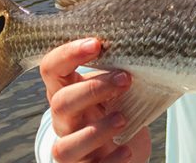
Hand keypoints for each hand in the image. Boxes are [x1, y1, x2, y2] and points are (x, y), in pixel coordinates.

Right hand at [39, 38, 151, 162]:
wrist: (123, 147)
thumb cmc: (115, 108)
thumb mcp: (112, 87)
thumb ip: (116, 70)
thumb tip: (143, 43)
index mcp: (66, 92)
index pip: (51, 68)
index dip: (68, 54)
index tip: (96, 43)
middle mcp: (64, 120)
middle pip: (60, 103)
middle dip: (93, 89)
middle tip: (125, 79)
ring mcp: (72, 147)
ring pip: (66, 145)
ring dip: (97, 130)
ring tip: (124, 119)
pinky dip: (111, 160)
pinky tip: (127, 149)